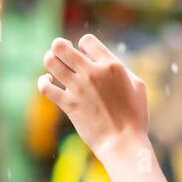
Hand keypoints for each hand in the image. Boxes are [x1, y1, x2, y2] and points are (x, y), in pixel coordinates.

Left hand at [37, 33, 149, 160]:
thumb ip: (122, 69)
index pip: (87, 41)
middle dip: (59, 47)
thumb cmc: (135, 116)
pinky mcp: (68, 104)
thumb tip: (107, 62)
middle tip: (62, 54)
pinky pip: (45, 86)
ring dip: (50, 60)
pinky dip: (44, 81)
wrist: (122, 141)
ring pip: (51, 62)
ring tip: (54, 65)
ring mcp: (78, 88)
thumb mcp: (138, 86)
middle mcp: (92, 73)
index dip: (83, 45)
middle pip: (61, 47)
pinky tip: (48, 81)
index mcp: (112, 66)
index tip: (85, 55)